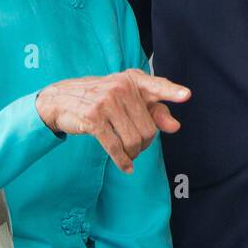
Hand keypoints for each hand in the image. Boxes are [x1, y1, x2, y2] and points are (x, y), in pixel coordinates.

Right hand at [36, 69, 190, 172]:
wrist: (61, 99)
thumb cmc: (100, 99)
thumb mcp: (127, 99)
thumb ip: (154, 110)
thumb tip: (174, 126)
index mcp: (132, 80)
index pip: (156, 85)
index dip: (171, 91)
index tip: (187, 95)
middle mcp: (120, 88)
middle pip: (148, 128)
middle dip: (145, 143)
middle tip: (137, 145)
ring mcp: (106, 102)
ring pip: (133, 140)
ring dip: (133, 153)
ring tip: (129, 153)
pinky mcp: (93, 119)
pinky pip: (115, 147)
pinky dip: (123, 161)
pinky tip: (126, 166)